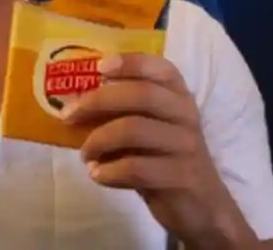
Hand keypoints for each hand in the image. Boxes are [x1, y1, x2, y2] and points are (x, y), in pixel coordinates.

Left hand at [64, 54, 256, 247]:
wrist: (204, 208)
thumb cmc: (166, 161)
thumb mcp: (152, 130)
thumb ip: (126, 113)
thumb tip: (77, 101)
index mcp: (180, 98)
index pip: (161, 68)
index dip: (131, 63)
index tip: (100, 67)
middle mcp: (186, 115)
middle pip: (141, 95)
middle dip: (98, 101)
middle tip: (68, 116)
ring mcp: (186, 146)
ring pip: (134, 129)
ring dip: (98, 141)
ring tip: (85, 155)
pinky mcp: (180, 177)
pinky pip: (135, 167)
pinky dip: (109, 171)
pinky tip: (98, 175)